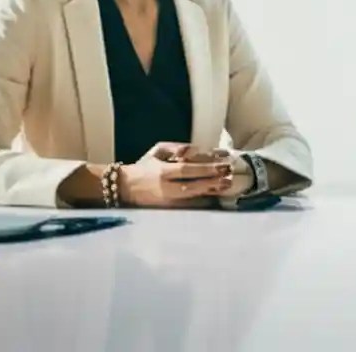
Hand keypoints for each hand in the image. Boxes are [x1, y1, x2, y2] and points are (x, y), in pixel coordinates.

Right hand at [118, 144, 232, 207]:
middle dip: (212, 180)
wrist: (125, 188)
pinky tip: (214, 196)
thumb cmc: (144, 167)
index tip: (222, 164)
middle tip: (229, 174)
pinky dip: (202, 200)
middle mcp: (166, 187)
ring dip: (211, 191)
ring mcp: (168, 200)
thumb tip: (193, 149)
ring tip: (226, 185)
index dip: (206, 168)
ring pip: (192, 197)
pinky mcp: (169, 208)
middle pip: (193, 185)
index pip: (187, 170)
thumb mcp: (157, 151)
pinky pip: (188, 205)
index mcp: (162, 171)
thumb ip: (176, 147)